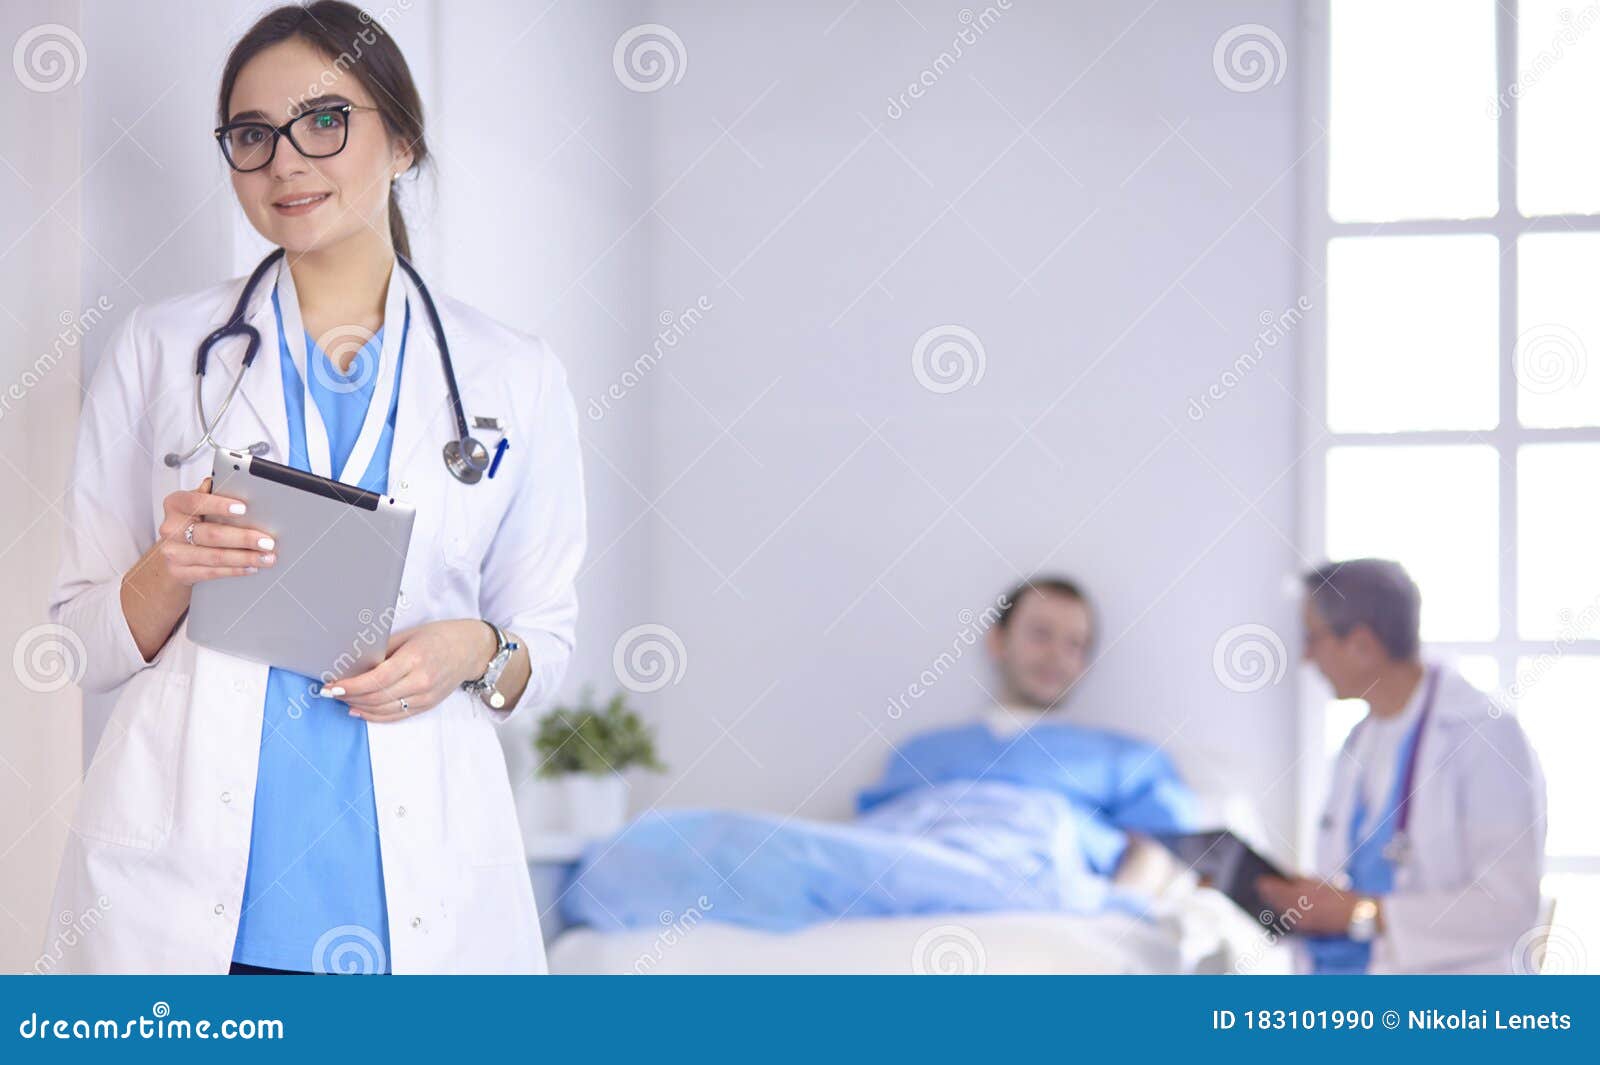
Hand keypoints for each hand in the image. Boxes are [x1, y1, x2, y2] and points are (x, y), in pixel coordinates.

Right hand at [155, 477, 277, 586]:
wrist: (174, 551)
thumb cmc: (194, 522)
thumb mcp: (201, 504)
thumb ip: (216, 494)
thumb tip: (239, 484)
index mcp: (176, 504)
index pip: (196, 502)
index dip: (219, 505)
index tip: (243, 509)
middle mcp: (171, 528)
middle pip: (211, 534)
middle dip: (243, 538)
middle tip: (267, 541)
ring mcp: (173, 552)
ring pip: (214, 556)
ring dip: (245, 558)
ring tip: (266, 557)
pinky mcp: (179, 571)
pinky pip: (211, 572)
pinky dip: (234, 570)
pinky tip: (250, 567)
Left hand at [323, 620, 495, 722]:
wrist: (471, 649)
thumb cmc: (440, 636)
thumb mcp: (410, 634)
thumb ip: (384, 649)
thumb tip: (354, 662)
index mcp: (415, 659)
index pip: (376, 679)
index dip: (350, 686)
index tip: (332, 686)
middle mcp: (421, 681)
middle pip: (377, 697)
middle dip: (350, 696)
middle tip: (331, 692)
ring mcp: (426, 696)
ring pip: (384, 710)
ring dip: (359, 706)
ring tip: (342, 700)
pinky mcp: (427, 705)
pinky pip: (396, 716)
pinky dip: (375, 716)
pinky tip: (359, 710)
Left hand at [1255, 875, 1359, 933]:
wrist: (1356, 914)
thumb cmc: (1338, 896)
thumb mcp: (1318, 882)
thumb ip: (1301, 881)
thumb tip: (1287, 879)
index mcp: (1303, 894)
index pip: (1278, 889)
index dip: (1267, 884)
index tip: (1260, 880)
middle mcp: (1301, 909)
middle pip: (1277, 900)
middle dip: (1268, 893)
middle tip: (1258, 887)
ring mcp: (1303, 920)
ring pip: (1282, 910)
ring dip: (1274, 903)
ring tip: (1265, 896)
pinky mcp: (1307, 928)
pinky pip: (1291, 919)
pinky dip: (1284, 912)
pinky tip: (1279, 908)